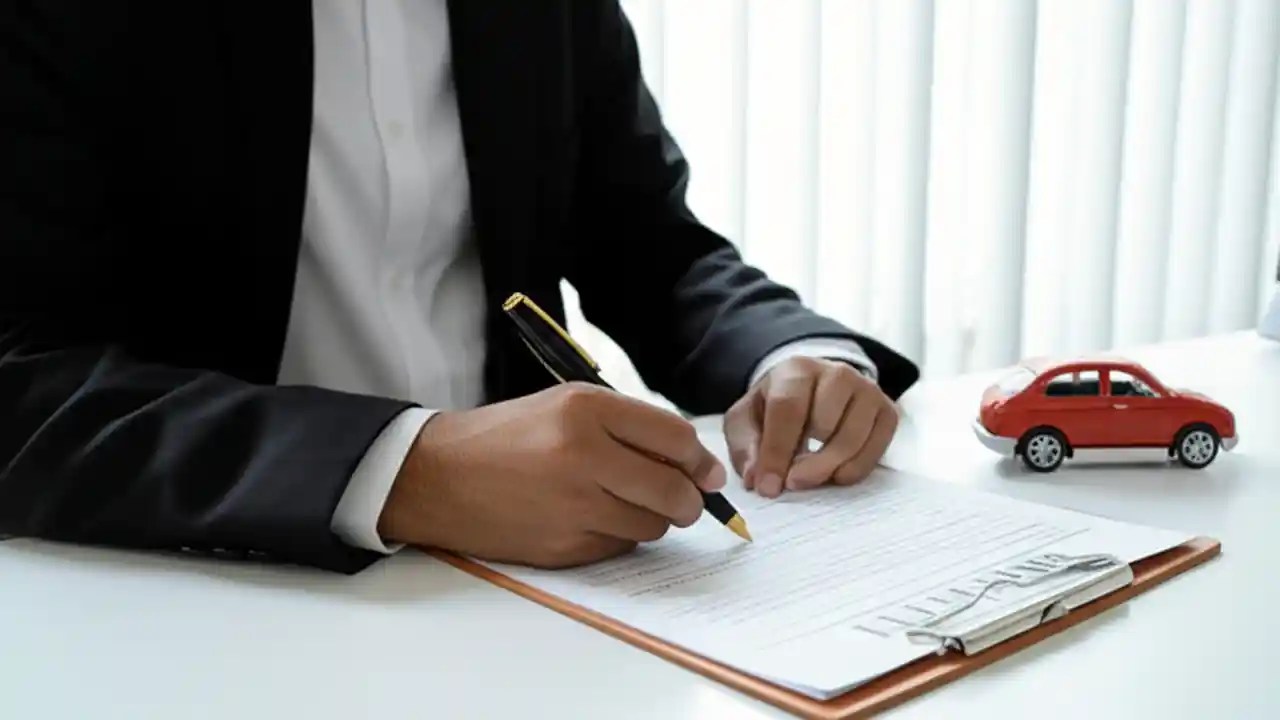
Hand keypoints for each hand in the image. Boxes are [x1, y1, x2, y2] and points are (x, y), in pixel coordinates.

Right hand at [377, 383, 725, 567]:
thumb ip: (629, 426)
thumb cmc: (508, 436)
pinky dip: (618, 536)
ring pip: (652, 525)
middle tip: (685, 501)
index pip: (675, 439)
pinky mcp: (562, 546)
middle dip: (689, 501)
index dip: (701, 461)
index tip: (709, 474)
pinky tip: (590, 519)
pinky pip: (620, 548)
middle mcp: (582, 455)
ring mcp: (572, 506)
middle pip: (674, 491)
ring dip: (652, 519)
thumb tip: (693, 464)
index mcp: (586, 410)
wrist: (438, 476)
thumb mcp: (566, 405)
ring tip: (623, 502)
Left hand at [723, 356, 898, 497]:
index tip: (768, 487)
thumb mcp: (747, 422)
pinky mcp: (887, 412)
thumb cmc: (774, 410)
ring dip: (829, 470)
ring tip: (809, 479)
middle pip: (825, 424)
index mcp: (796, 369)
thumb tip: (756, 478)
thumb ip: (745, 448)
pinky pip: (875, 451)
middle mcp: (837, 373)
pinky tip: (833, 473)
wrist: (812, 392)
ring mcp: (867, 390)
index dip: (776, 451)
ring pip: (853, 439)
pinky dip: (853, 470)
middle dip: (805, 464)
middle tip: (791, 484)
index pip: (788, 408)